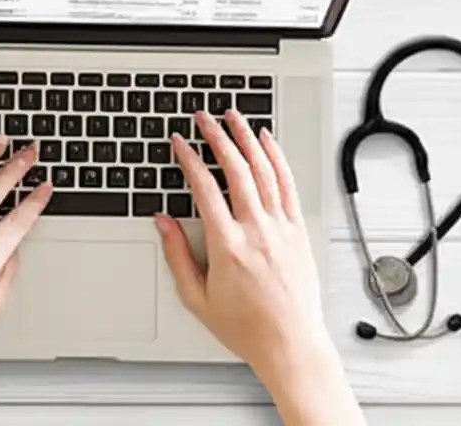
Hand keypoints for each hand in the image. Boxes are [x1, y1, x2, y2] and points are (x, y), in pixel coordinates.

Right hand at [156, 111, 363, 425]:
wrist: (290, 342)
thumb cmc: (245, 327)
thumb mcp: (197, 298)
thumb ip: (176, 256)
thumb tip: (163, 222)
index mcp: (227, 247)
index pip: (204, 189)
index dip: (188, 160)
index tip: (179, 143)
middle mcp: (256, 231)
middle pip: (236, 169)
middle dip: (217, 137)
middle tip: (204, 118)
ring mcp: (281, 228)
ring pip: (264, 170)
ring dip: (247, 139)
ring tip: (234, 118)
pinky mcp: (298, 230)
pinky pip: (287, 185)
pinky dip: (278, 158)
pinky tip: (269, 142)